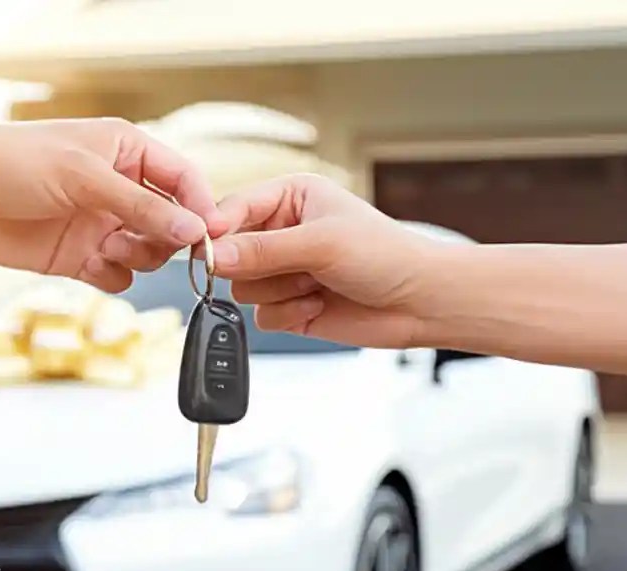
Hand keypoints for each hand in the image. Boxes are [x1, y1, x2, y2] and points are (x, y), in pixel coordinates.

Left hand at [0, 118, 225, 292]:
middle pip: (172, 223)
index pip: (183, 179)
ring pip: (148, 254)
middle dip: (168, 239)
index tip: (209, 236)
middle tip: (148, 244)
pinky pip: (118, 277)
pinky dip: (114, 278)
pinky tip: (92, 265)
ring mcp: (99, 224)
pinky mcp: (78, 256)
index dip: (201, 207)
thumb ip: (141, 206)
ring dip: (139, 257)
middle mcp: (118, 188)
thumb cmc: (9, 163)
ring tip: (108, 249)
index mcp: (125, 150)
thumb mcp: (83, 177)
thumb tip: (193, 232)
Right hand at [210, 173, 450, 347]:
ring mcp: (284, 271)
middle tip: (293, 267)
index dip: (217, 230)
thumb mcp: (321, 243)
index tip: (206, 249)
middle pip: (230, 254)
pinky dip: (288, 314)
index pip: (233, 209)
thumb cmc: (385, 255)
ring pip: (242, 288)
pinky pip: (261, 316)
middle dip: (261, 266)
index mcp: (290, 198)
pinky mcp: (289, 306)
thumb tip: (212, 256)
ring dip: (280, 291)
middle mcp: (282, 233)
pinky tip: (318, 303)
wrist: (419, 302)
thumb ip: (263, 250)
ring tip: (316, 283)